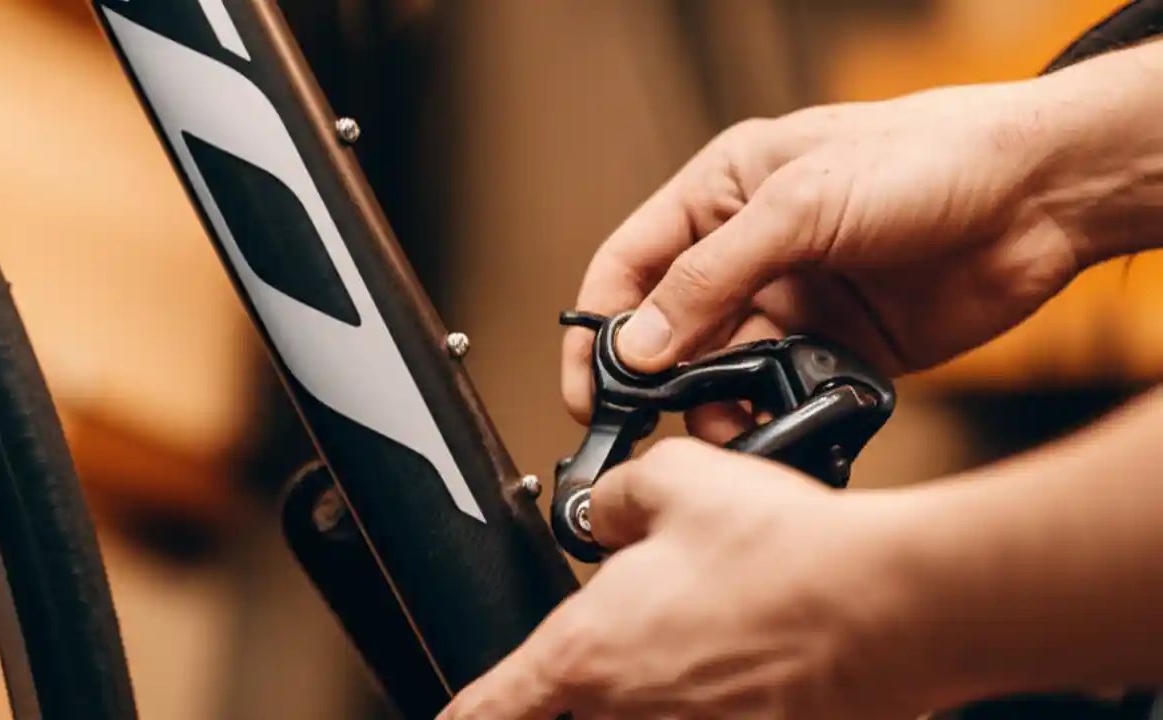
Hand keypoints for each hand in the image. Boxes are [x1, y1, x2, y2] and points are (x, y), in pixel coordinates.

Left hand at [438, 439, 923, 719]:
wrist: (883, 608)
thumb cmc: (782, 555)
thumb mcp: (673, 483)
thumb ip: (615, 500)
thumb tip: (606, 514)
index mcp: (586, 654)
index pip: (491, 706)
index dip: (464, 712)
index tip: (455, 715)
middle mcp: (628, 716)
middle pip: (569, 718)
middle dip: (569, 694)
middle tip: (604, 658)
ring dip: (645, 697)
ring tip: (696, 646)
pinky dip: (710, 701)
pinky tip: (741, 666)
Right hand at [562, 55, 1158, 438]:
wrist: (1042, 195)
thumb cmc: (925, 160)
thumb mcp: (798, 204)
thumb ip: (710, 277)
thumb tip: (640, 347)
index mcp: (722, 195)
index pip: (630, 264)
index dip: (599, 324)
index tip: (585, 386)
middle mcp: (750, 251)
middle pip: (670, 327)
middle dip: (653, 378)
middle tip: (643, 423)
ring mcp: (793, 302)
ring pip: (723, 370)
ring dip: (713, 403)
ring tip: (725, 422)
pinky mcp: (838, 347)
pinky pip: (782, 392)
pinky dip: (770, 413)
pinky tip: (778, 418)